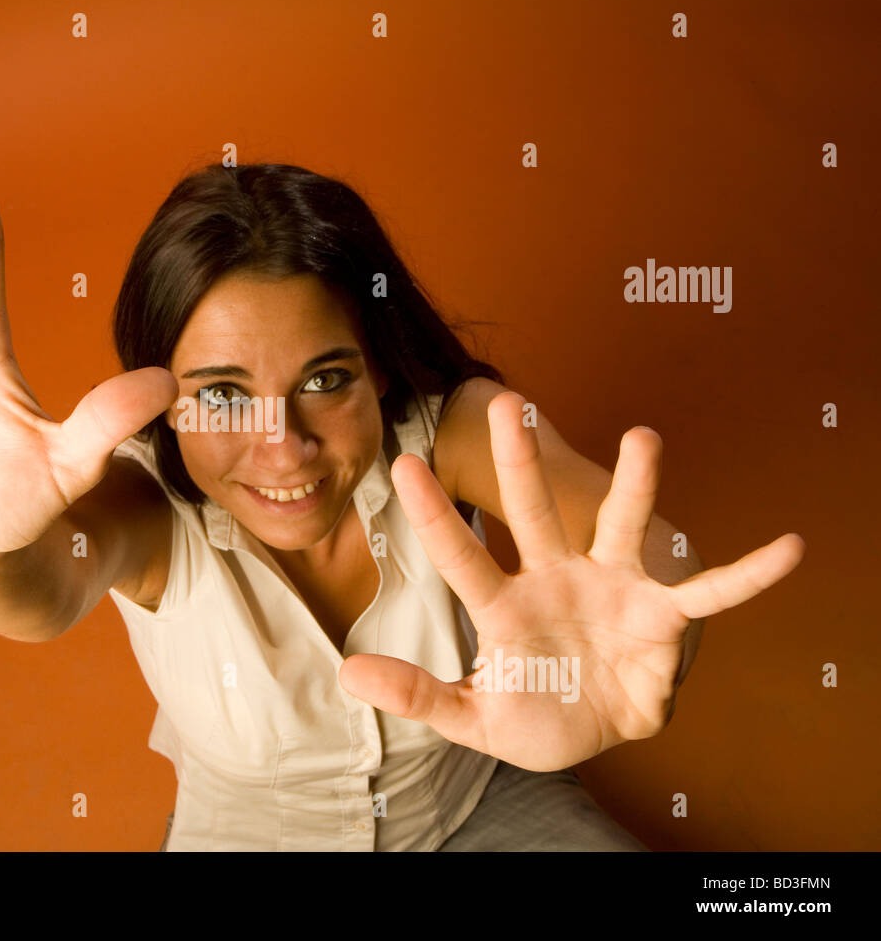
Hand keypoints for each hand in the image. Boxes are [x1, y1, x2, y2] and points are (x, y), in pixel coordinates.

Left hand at [337, 391, 805, 770]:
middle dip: (520, 462)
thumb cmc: (531, 712)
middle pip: (533, 512)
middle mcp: (555, 579)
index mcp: (503, 604)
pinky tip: (788, 549)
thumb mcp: (471, 716)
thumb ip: (417, 694)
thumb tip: (348, 674)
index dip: (434, 513)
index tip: (402, 463)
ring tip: (644, 438)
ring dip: (633, 486)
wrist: (590, 732)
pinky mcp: (660, 616)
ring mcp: (610, 589)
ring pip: (620, 527)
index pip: (461, 553)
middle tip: (507, 405)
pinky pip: (707, 595)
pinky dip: (745, 576)